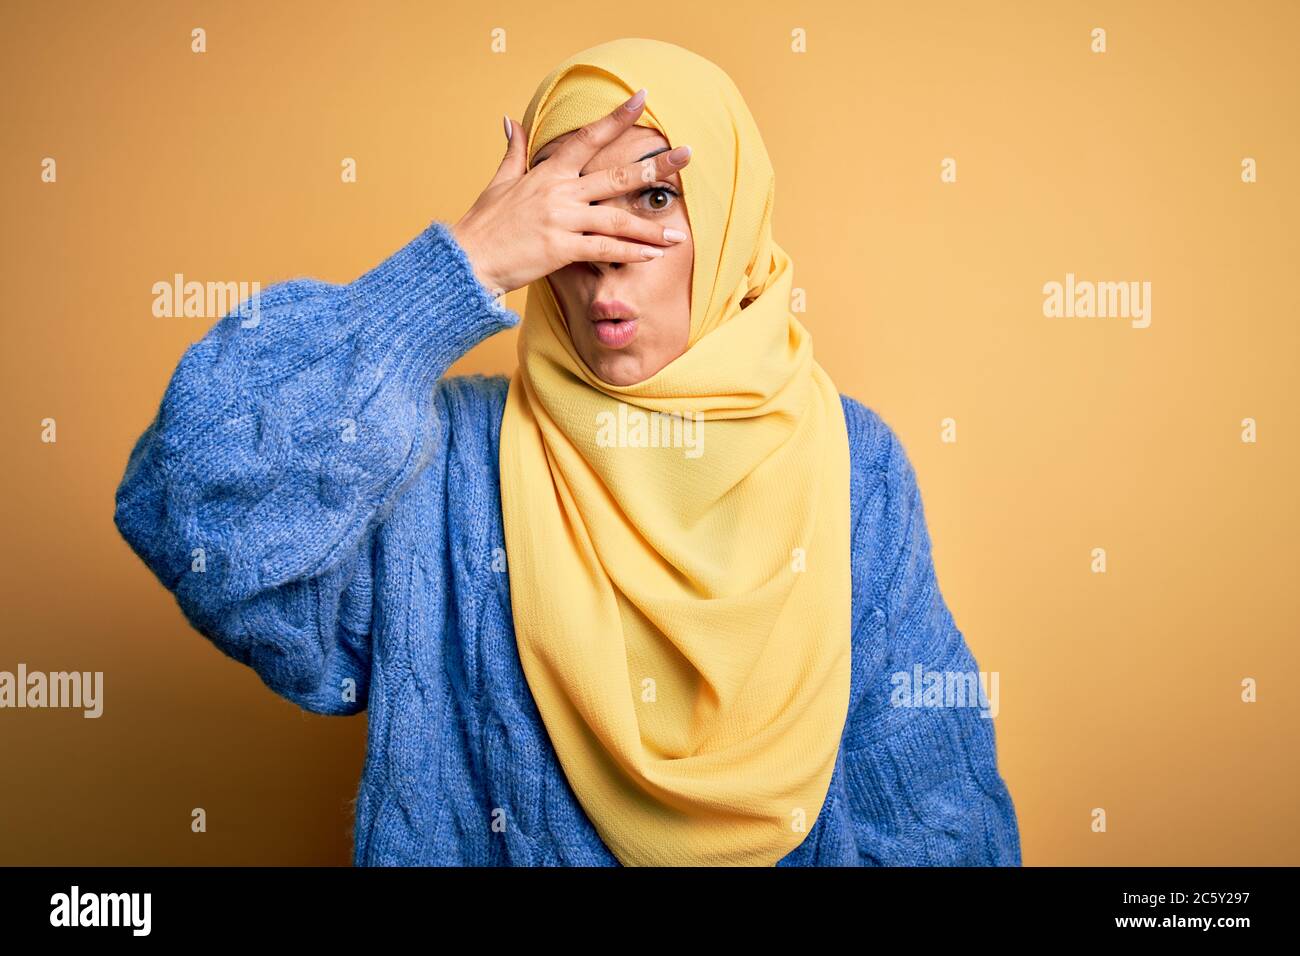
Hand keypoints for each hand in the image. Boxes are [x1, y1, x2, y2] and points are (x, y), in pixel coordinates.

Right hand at [450, 89, 692, 298]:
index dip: (617, 117)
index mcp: (548, 173)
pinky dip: (630, 253)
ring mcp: (562, 219)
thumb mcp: (500, 182)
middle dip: (656, 164)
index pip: (588, 137)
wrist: (467, 258)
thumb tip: (511, 121)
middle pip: (617, 174)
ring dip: (650, 228)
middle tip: (687, 154)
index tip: (642, 98)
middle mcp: (560, 192)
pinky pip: (604, 250)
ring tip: (678, 233)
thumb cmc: (484, 223)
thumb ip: (514, 152)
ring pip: (617, 219)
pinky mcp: (560, 248)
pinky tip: (652, 255)